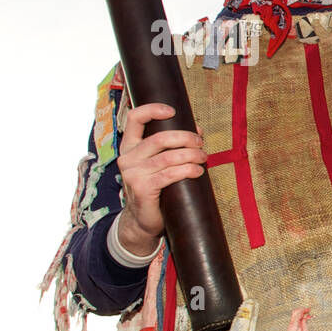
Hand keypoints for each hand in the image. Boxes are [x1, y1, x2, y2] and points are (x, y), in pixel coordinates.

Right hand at [116, 103, 206, 256]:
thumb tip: (197, 128)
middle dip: (187, 138)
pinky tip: (198, 171)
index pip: (134, 119)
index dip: (153, 109)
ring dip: (192, 155)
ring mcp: (133, 173)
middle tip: (201, 144)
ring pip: (169, 157)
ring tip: (203, 158)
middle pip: (161, 138)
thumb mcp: (160, 164)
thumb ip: (173, 146)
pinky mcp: (142, 189)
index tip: (172, 111)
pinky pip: (169, 174)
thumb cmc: (156, 188)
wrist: (143, 220)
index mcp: (129, 146)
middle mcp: (127, 158)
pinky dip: (188, 170)